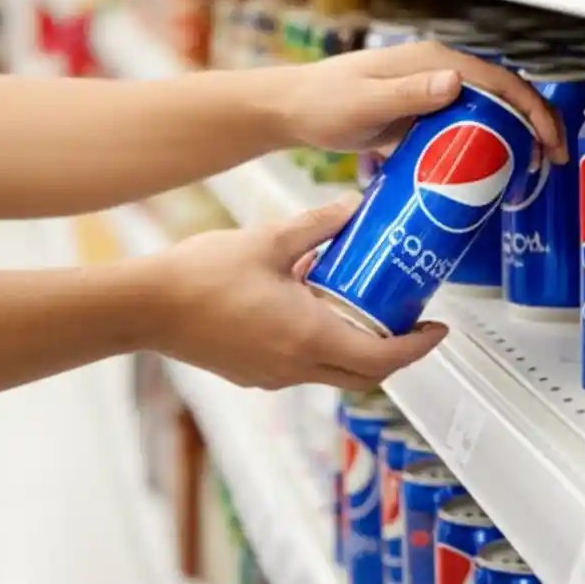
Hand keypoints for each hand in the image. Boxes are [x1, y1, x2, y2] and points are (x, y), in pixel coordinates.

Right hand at [144, 197, 448, 389]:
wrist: (145, 308)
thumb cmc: (201, 275)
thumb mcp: (269, 239)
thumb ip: (317, 225)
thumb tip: (353, 207)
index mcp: (310, 336)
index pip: (384, 357)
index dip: (419, 346)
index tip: (439, 328)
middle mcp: (297, 367)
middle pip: (366, 375)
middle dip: (396, 353)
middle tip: (410, 322)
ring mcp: (274, 377)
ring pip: (335, 374)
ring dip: (357, 349)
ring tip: (363, 308)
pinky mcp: (254, 375)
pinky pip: (304, 369)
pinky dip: (323, 348)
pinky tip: (313, 310)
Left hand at [280, 41, 568, 163]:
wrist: (293, 110)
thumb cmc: (323, 102)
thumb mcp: (367, 101)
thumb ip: (410, 93)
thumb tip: (455, 82)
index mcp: (433, 63)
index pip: (500, 81)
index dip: (532, 109)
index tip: (548, 141)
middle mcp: (438, 74)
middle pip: (503, 96)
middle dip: (534, 126)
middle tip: (548, 162)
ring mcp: (430, 95)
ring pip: (487, 114)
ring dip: (513, 139)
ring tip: (529, 172)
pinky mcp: (421, 118)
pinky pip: (463, 131)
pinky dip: (485, 149)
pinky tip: (492, 176)